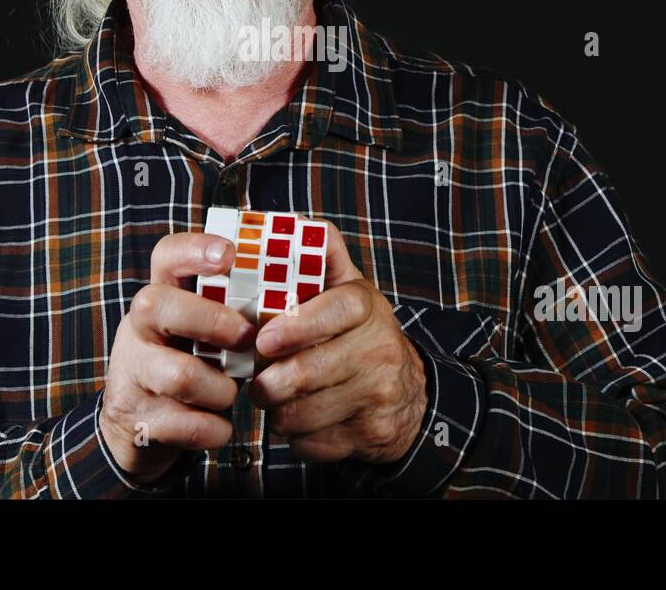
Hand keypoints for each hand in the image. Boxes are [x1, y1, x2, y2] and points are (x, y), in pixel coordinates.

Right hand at [99, 232, 254, 484]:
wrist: (139, 425)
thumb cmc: (193, 363)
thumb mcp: (205, 330)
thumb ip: (236, 310)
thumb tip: (299, 290)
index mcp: (161, 295)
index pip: (166, 256)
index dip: (195, 249)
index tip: (230, 255)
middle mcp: (139, 328)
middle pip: (158, 305)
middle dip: (212, 322)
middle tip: (247, 338)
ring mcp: (133, 372)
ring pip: (180, 375)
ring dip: (221, 388)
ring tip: (231, 393)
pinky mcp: (138, 419)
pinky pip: (185, 424)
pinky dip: (213, 429)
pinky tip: (220, 427)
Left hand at [248, 219, 427, 465]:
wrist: (409, 394)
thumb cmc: (357, 333)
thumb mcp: (347, 288)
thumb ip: (320, 256)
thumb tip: (285, 221)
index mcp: (365, 307)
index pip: (335, 311)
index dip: (297, 325)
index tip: (264, 339)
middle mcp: (379, 349)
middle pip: (312, 371)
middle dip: (271, 383)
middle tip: (256, 383)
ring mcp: (378, 394)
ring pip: (306, 413)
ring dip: (278, 413)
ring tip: (274, 402)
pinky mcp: (371, 434)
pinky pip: (315, 443)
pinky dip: (298, 439)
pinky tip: (300, 423)